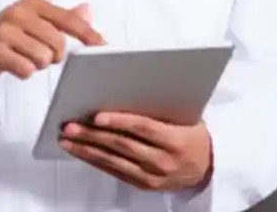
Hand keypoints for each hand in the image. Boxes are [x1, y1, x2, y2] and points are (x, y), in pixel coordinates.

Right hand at [0, 0, 103, 83]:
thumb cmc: (8, 33)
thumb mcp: (34, 20)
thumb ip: (62, 17)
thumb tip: (88, 9)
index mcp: (32, 4)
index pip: (68, 19)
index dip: (88, 34)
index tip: (103, 47)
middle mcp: (18, 14)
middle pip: (58, 43)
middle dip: (55, 55)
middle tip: (44, 56)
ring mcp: (4, 32)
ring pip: (43, 58)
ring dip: (39, 64)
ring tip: (26, 59)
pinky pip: (26, 69)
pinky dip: (25, 72)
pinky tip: (15, 65)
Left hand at [59, 112, 211, 192]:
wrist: (209, 167)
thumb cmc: (193, 134)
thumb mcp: (186, 118)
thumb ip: (158, 109)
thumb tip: (124, 91)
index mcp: (176, 141)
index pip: (143, 128)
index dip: (119, 121)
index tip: (97, 115)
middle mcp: (164, 162)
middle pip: (123, 145)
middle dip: (93, 135)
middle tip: (70, 126)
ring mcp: (153, 177)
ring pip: (114, 162)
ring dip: (87, 150)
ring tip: (67, 139)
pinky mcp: (144, 186)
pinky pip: (115, 172)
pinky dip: (96, 161)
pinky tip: (81, 152)